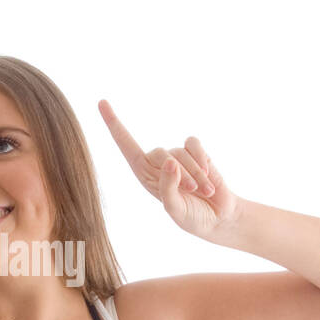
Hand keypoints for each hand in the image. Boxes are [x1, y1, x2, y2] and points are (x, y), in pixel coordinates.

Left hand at [98, 99, 241, 239]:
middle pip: (160, 153)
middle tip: (193, 191)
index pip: (125, 146)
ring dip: (196, 173)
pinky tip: (209, 175)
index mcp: (145, 175)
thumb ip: (168, 187)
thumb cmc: (191, 216)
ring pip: (181, 152)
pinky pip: (193, 144)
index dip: (114, 124)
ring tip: (206, 191)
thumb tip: (170, 161)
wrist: (218, 217)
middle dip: (180, 174)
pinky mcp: (195, 152)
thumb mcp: (175, 209)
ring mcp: (177, 155)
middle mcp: (158, 163)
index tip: (101, 102)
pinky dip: (201, 159)